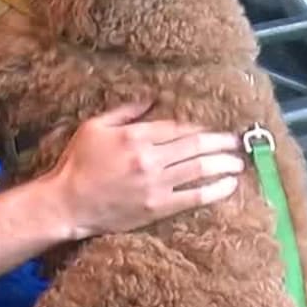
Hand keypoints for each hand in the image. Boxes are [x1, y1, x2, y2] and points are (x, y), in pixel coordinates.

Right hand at [43, 102, 243, 240]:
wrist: (68, 204)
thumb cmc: (77, 163)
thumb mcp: (94, 127)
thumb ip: (124, 112)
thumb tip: (151, 99)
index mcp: (135, 136)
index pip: (177, 127)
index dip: (198, 127)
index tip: (211, 127)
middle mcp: (149, 158)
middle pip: (195, 146)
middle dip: (220, 142)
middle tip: (237, 141)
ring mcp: (156, 185)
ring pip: (199, 169)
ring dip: (224, 164)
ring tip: (238, 161)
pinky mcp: (157, 207)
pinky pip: (193, 197)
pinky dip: (214, 190)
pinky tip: (229, 185)